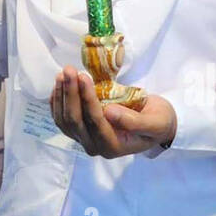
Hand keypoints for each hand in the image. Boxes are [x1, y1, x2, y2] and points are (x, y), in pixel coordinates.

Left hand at [50, 66, 175, 157]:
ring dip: (61, 95)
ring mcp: (85, 139)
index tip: (84, 76)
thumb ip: (134, 122)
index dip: (87, 99)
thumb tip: (109, 112)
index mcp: (113, 147)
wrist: (155, 124)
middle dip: (70, 93)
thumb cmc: (158, 122)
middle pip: (75, 121)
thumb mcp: (156, 123)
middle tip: (69, 69)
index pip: (95, 122)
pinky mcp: (79, 130)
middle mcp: (95, 146)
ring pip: (64, 119)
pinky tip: (59, 84)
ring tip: (63, 73)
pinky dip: (58, 101)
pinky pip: (62, 118)